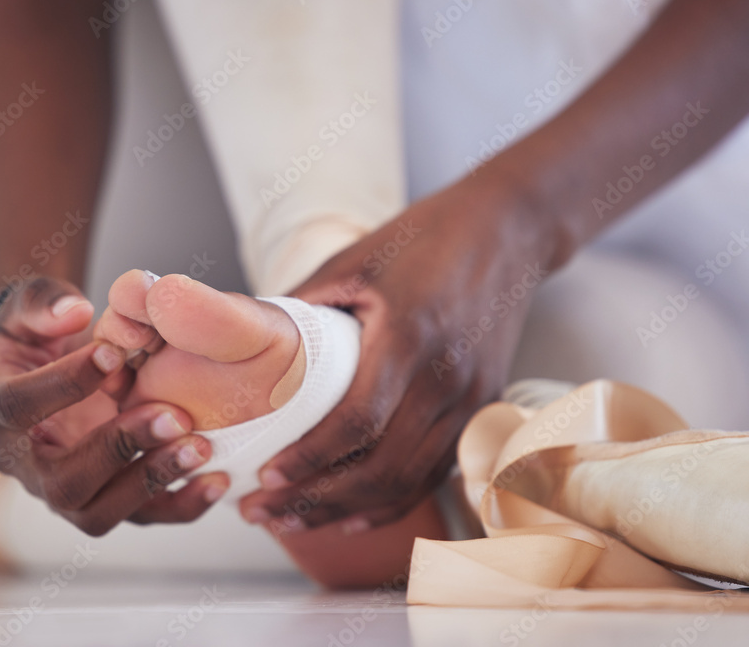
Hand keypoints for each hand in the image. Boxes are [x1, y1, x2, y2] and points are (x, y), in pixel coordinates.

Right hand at [0, 277, 227, 535]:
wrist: (53, 363)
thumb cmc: (42, 331)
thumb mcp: (32, 303)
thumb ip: (45, 302)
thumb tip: (74, 314)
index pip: (19, 408)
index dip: (63, 384)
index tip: (112, 355)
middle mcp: (24, 463)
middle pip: (62, 481)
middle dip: (118, 450)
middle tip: (171, 416)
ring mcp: (62, 489)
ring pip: (97, 513)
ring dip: (150, 483)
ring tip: (198, 448)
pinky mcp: (103, 500)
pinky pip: (139, 518)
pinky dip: (179, 506)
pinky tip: (216, 481)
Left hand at [239, 176, 556, 532]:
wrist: (507, 230)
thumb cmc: (425, 238)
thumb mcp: (354, 260)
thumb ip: (301, 306)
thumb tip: (243, 345)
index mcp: (411, 336)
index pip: (357, 420)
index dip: (309, 457)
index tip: (266, 476)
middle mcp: (447, 379)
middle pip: (380, 466)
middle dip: (315, 499)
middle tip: (262, 510)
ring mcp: (471, 399)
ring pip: (406, 480)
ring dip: (345, 510)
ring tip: (293, 521)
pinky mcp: (482, 408)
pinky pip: (433, 473)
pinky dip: (389, 502)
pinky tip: (350, 517)